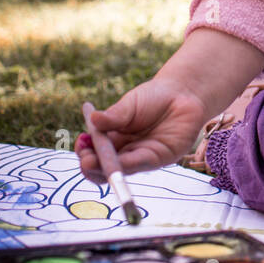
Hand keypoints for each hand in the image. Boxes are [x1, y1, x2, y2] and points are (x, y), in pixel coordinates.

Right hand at [74, 78, 209, 180]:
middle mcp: (126, 151)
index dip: (86, 151)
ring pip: (122, 169)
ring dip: (108, 169)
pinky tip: (122, 161)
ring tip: (94, 162)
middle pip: (105, 167)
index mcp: (114, 138)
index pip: (95, 152)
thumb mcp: (130, 104)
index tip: (81, 143)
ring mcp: (142, 156)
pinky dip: (130, 164)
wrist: (182, 93)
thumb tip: (93, 119)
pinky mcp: (160, 158)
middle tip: (86, 160)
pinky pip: (142, 163)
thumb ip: (114, 116)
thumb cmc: (154, 97)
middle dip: (92, 166)